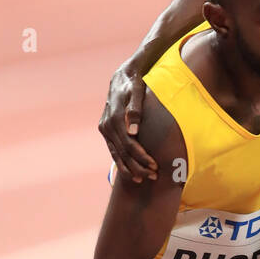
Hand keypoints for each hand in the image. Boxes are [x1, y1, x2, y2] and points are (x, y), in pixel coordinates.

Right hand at [99, 66, 157, 182]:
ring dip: (130, 169)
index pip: (129, 144)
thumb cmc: (134, 85)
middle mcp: (107, 125)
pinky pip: (113, 151)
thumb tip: (133, 131)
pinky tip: (130, 174)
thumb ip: (136, 110)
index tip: (155, 165)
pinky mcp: (105, 131)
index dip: (142, 157)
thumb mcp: (137, 92)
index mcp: (115, 118)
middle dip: (138, 166)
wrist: (122, 78)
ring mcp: (104, 129)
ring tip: (142, 180)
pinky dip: (121, 164)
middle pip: (123, 153)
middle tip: (154, 176)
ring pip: (117, 155)